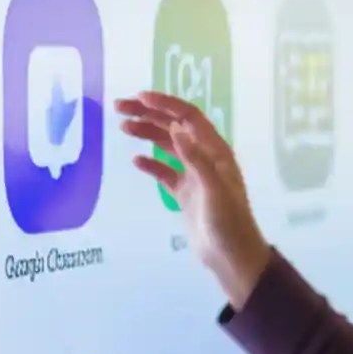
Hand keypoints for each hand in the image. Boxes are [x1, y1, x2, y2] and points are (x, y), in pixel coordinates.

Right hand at [116, 90, 271, 308]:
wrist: (232, 256)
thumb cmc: (228, 222)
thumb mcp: (214, 189)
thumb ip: (195, 158)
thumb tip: (175, 127)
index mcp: (215, 151)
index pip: (188, 117)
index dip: (165, 104)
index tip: (139, 97)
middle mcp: (205, 158)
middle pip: (174, 127)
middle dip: (149, 114)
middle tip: (120, 108)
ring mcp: (194, 175)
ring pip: (167, 146)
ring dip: (147, 134)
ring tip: (123, 127)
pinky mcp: (185, 194)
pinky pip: (165, 172)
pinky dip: (150, 164)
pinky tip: (135, 160)